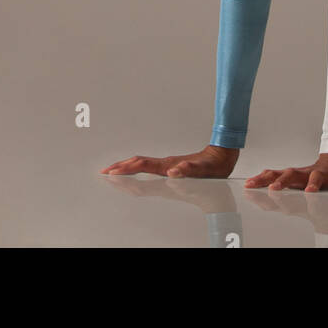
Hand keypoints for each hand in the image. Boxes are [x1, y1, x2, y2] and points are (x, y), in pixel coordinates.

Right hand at [101, 145, 238, 178]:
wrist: (222, 156)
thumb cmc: (213, 166)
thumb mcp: (203, 171)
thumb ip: (188, 170)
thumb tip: (172, 171)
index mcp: (169, 165)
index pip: (143, 166)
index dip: (127, 169)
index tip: (112, 172)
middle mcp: (166, 163)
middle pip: (138, 162)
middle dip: (121, 166)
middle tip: (105, 170)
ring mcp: (168, 163)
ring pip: (142, 162)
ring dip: (127, 165)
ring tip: (115, 169)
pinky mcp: (172, 165)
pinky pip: (150, 165)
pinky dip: (138, 167)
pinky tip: (136, 169)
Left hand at [244, 153, 327, 191]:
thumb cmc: (316, 177)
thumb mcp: (298, 183)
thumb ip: (282, 190)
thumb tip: (260, 198)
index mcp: (296, 176)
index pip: (275, 176)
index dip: (262, 180)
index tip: (248, 185)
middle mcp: (307, 174)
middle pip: (292, 174)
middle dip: (281, 181)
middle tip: (272, 189)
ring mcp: (325, 174)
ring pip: (317, 177)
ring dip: (313, 183)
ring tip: (309, 192)